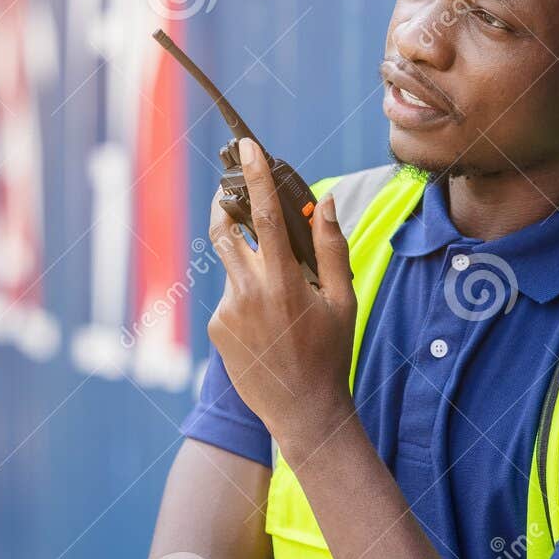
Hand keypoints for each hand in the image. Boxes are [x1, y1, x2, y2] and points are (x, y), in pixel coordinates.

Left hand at [207, 139, 357, 457]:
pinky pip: (229, 298)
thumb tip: (326, 201)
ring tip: (278, 299)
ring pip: (231, 268)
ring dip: (248, 265)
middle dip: (226, 206)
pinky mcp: (216, 329)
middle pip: (226, 231)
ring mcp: (227, 312)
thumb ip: (332, 248)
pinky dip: (246, 299)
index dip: (256, 177)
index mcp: (284, 282)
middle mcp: (249, 292)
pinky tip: (267, 330)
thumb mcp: (343, 301)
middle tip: (233, 194)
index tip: (248, 147)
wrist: (303, 411)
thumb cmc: (330, 354)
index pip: (265, 216)